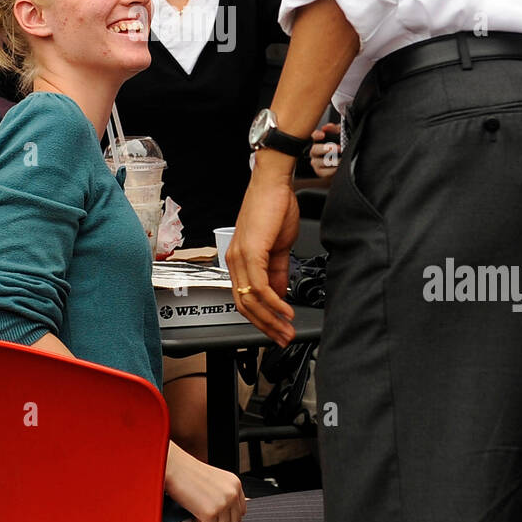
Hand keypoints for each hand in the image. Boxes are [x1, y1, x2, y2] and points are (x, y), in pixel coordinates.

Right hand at [164, 445, 246, 521]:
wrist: (176, 469)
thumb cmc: (191, 473)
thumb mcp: (217, 480)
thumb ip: (227, 494)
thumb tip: (233, 511)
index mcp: (235, 484)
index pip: (241, 510)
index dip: (229, 514)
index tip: (221, 513)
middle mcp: (232, 494)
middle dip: (221, 521)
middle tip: (209, 513)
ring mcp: (222, 504)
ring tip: (201, 510)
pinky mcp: (210, 514)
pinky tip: (196, 513)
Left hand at [226, 161, 299, 346]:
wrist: (274, 183)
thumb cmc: (274, 207)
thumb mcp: (278, 247)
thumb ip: (278, 272)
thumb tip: (281, 294)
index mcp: (239, 260)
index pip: (245, 299)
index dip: (261, 319)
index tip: (277, 331)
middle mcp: (235, 260)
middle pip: (245, 305)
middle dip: (266, 326)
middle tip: (283, 337)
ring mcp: (240, 256)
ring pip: (251, 299)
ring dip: (271, 319)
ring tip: (287, 329)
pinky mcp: (250, 251)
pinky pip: (259, 285)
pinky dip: (273, 302)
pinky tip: (285, 310)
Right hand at [309, 123, 341, 179]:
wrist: (346, 163)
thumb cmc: (341, 148)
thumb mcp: (341, 136)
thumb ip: (335, 130)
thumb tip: (328, 127)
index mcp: (319, 141)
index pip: (314, 136)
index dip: (317, 135)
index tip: (323, 135)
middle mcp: (315, 152)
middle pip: (314, 149)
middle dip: (325, 148)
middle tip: (338, 148)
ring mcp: (316, 162)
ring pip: (317, 162)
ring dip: (330, 160)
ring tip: (340, 159)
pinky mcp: (320, 172)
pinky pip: (323, 172)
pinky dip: (331, 170)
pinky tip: (338, 167)